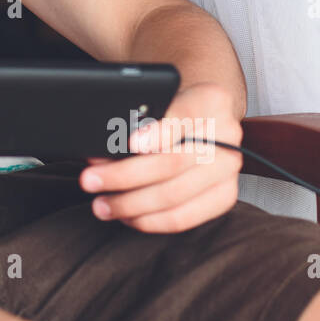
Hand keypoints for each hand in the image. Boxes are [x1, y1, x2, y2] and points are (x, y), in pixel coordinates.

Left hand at [78, 82, 242, 232]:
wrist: (204, 121)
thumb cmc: (172, 110)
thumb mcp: (159, 101)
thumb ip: (137, 120)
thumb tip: (100, 151)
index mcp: (210, 100)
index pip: (182, 117)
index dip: (157, 133)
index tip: (130, 143)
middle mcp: (226, 134)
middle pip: (172, 162)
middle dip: (125, 175)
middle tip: (90, 180)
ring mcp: (229, 168)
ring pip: (175, 194)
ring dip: (131, 204)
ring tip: (101, 205)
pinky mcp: (224, 196)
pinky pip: (184, 217)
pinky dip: (150, 220)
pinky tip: (127, 216)